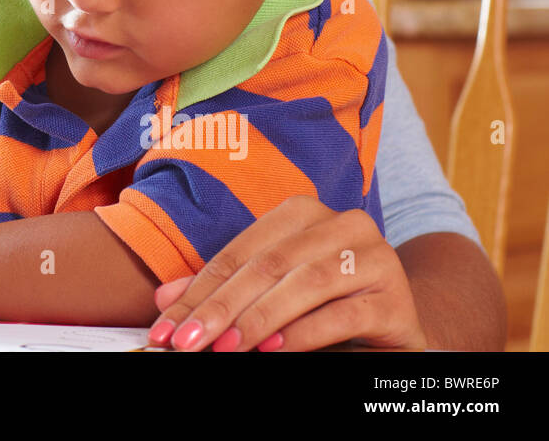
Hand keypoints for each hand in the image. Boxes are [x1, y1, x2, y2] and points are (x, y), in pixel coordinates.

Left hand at [146, 195, 427, 351]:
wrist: (396, 320)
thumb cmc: (323, 301)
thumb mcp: (270, 291)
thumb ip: (223, 290)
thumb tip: (165, 300)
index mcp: (301, 213)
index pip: (237, 254)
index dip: (197, 292)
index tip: (166, 327)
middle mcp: (339, 224)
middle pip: (266, 266)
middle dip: (220, 308)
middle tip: (188, 341)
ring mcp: (373, 256)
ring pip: (304, 284)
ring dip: (258, 319)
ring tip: (225, 347)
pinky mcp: (394, 297)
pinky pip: (343, 313)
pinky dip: (303, 332)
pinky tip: (273, 349)